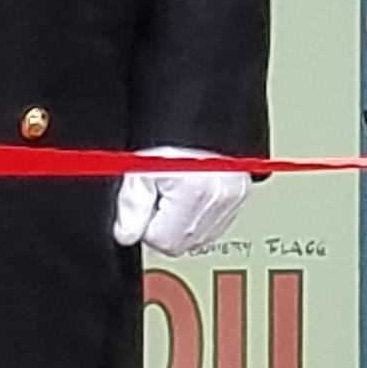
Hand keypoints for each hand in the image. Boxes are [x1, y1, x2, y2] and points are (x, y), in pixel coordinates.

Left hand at [114, 150, 256, 255]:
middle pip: (178, 244)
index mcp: (194, 191)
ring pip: (195, 240)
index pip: (159, 240)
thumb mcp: (139, 169)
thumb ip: (130, 205)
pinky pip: (212, 229)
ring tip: (177, 194)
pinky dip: (198, 219)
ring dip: (181, 225)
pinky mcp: (239, 200)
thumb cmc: (172, 141)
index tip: (147, 204)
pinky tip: (192, 197)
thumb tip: (127, 235)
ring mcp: (232, 201)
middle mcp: (218, 199)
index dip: (145, 225)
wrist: (201, 124)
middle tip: (160, 197)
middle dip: (163, 226)